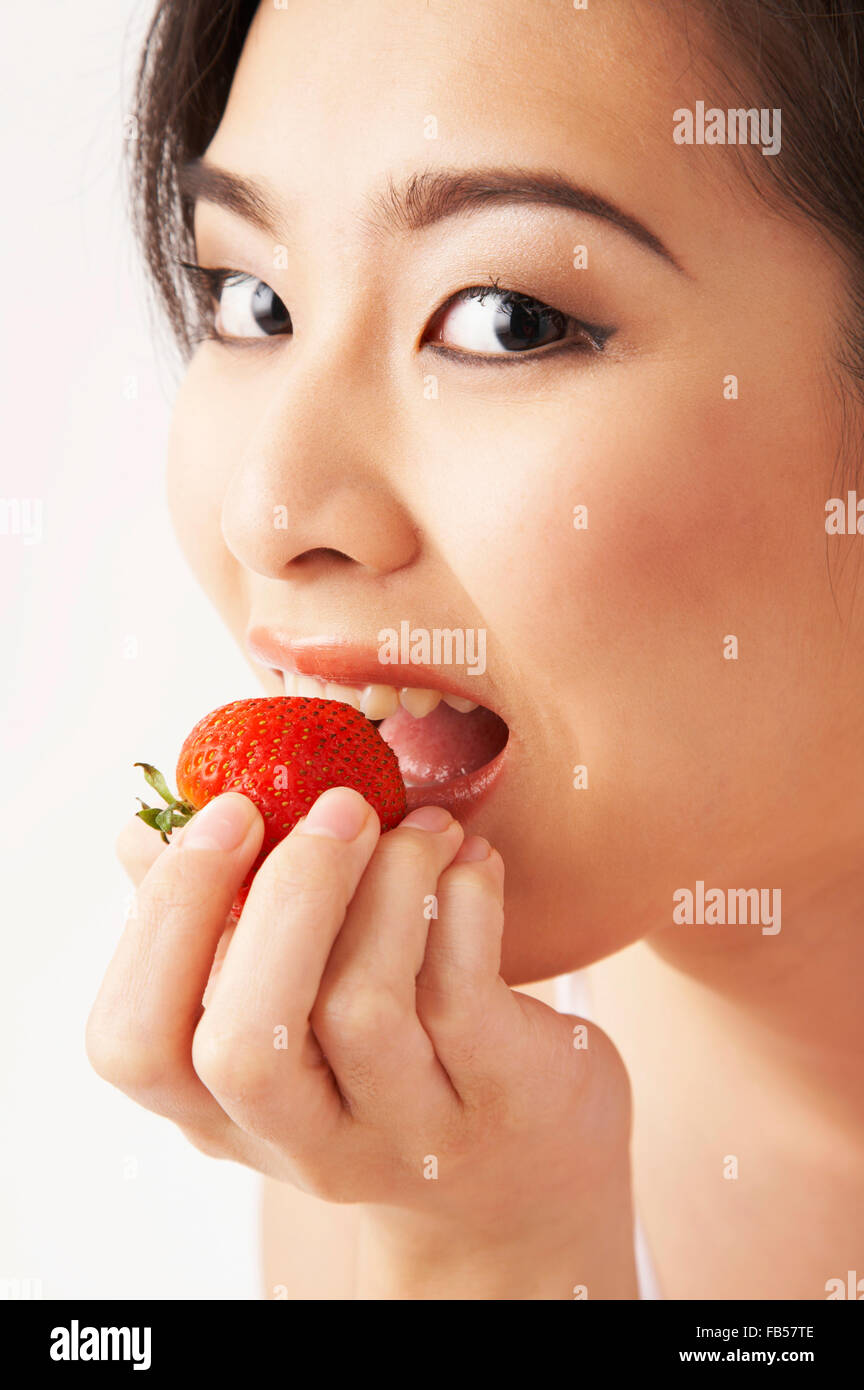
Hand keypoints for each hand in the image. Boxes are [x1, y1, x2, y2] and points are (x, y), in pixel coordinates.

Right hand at [88, 787, 636, 1298]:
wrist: (526, 1159)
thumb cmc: (387, 1051)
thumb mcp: (292, 1009)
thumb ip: (219, 926)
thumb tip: (148, 831)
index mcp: (221, 1110)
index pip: (135, 1048)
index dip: (167, 918)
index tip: (230, 813)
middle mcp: (302, 1141)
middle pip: (244, 1049)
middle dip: (286, 899)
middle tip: (338, 807)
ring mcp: (401, 1133)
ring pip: (362, 1007)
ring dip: (391, 881)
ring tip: (422, 824)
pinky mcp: (494, 1101)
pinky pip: (463, 990)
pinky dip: (465, 899)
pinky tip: (469, 859)